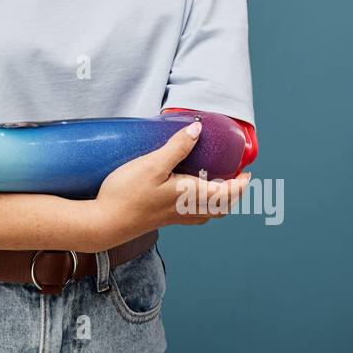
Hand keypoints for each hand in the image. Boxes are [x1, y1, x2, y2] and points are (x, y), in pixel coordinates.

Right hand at [92, 119, 251, 246]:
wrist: (105, 222)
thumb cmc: (127, 194)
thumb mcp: (152, 164)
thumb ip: (176, 148)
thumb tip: (197, 130)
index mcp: (190, 195)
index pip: (227, 194)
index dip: (240, 184)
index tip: (247, 172)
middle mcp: (187, 210)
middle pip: (221, 207)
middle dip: (233, 194)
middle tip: (236, 178)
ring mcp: (175, 217)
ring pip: (208, 213)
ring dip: (219, 201)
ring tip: (217, 184)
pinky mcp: (163, 219)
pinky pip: (193, 216)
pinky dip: (202, 206)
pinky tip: (190, 196)